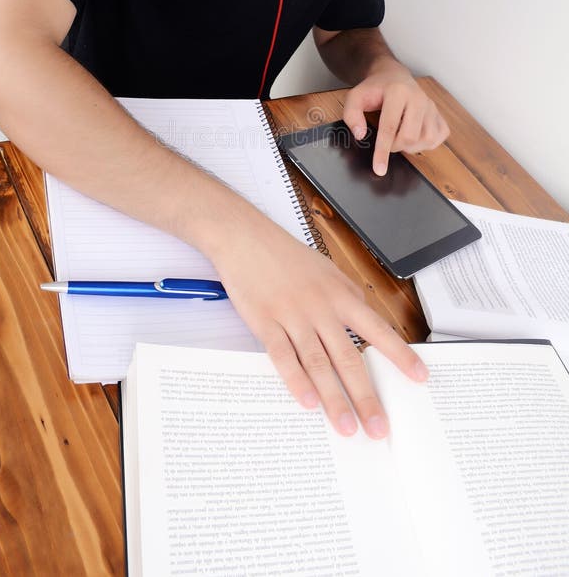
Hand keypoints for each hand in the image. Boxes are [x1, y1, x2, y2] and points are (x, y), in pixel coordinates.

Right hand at [213, 218, 428, 438]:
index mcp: (340, 296)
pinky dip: (295, 380)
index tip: (420, 378)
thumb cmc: (287, 255)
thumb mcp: (327, 271)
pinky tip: (307, 402)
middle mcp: (321, 308)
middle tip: (378, 428)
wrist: (247, 239)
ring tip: (345, 428)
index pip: (377, 329)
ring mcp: (293, 316)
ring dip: (333, 399)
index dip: (400, 355)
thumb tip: (366, 323)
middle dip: (366, 396)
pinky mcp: (265, 322)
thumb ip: (347, 298)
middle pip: (349, 358)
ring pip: (318, 364)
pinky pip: (283, 356)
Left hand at [343, 61, 448, 174]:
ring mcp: (432, 106)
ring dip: (410, 146)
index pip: (389, 127)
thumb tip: (360, 135)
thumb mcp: (355, 97)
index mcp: (397, 92)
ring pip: (427, 139)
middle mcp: (419, 98)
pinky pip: (439, 137)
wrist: (393, 76)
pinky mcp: (439, 114)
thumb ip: (352, 115)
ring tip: (399, 137)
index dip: (382, 151)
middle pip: (410, 137)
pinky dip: (426, 143)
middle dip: (394, 147)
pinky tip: (414, 137)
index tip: (379, 169)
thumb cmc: (374, 89)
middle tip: (386, 141)